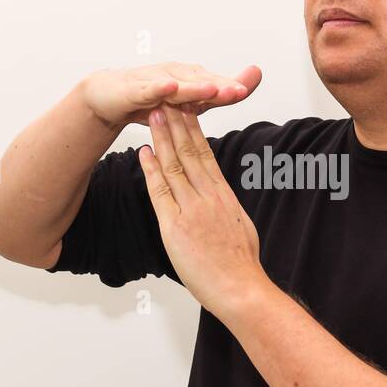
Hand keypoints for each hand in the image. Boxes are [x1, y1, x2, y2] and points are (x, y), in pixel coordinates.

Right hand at [81, 62, 262, 129]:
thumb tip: (246, 86)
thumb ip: (216, 96)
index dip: (232, 85)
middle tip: (239, 90)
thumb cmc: (150, 99)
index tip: (251, 85)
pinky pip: (148, 89)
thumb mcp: (187, 102)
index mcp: (190, 79)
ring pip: (177, 84)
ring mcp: (154, 80)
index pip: (215, 84)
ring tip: (212, 90)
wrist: (109, 97)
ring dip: (195, 86)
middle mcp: (175, 75)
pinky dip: (159, 87)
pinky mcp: (134, 90)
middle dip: (220, 86)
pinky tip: (169, 87)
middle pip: (201, 80)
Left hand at [138, 104, 268, 318]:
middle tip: (165, 98)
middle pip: (190, 152)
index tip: (185, 110)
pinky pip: (161, 191)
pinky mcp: (176, 227)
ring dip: (162, 137)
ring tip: (152, 114)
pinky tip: (144, 153)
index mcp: (224, 196)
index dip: (193, 130)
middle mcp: (208, 197)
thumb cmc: (241, 265)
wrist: (241, 288)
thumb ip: (225, 208)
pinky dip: (151, 169)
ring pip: (175, 165)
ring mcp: (192, 210)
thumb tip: (219, 199)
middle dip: (176, 123)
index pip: (206, 154)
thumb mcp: (239, 226)